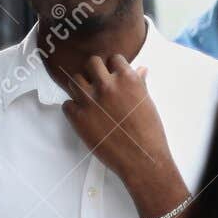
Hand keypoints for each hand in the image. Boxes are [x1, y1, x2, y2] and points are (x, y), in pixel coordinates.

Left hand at [60, 55, 177, 196]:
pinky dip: (74, 108)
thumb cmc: (150, 133)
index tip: (113, 74)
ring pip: (74, 80)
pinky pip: (67, 104)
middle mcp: (107, 86)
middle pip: (91, 63)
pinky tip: (86, 116)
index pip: (113, 58)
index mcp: (128, 80)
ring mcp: (89, 101)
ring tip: (91, 100)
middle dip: (95, 71)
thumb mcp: (148, 104)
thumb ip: (139, 84)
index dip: (113, 66)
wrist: (142, 159)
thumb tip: (140, 70)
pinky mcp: (77, 117)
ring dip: (81, 88)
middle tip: (99, 83)